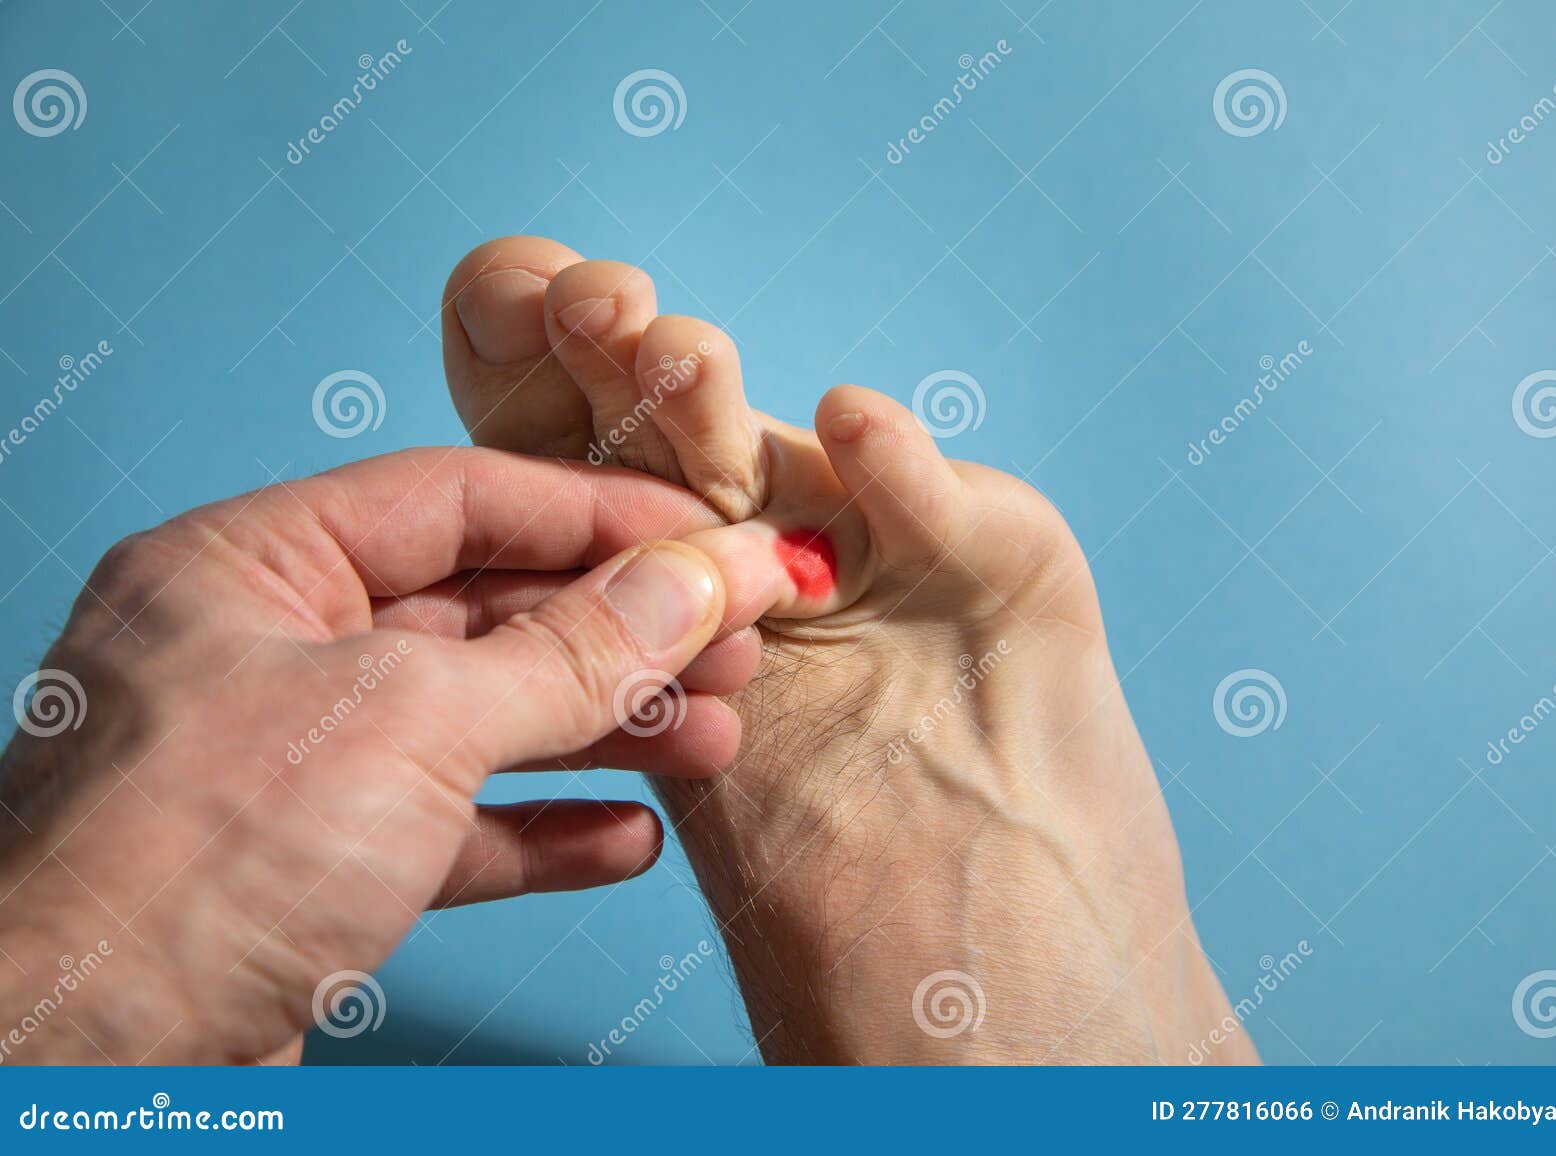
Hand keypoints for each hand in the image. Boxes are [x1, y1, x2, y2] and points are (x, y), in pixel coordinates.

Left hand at [0, 446, 752, 1064]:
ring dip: (603, 732)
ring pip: (478, 722)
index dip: (599, 512)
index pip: (459, 498)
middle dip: (618, 634)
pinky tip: (628, 840)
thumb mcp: (406, 722)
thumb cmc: (183, 867)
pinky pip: (451, 826)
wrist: (70, 1070)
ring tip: (713, 743)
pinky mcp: (306, 867)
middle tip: (733, 646)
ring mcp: (285, 762)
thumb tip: (687, 582)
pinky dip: (542, 829)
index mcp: (253, 566)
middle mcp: (265, 650)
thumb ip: (561, 652)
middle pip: (482, 612)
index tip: (707, 533)